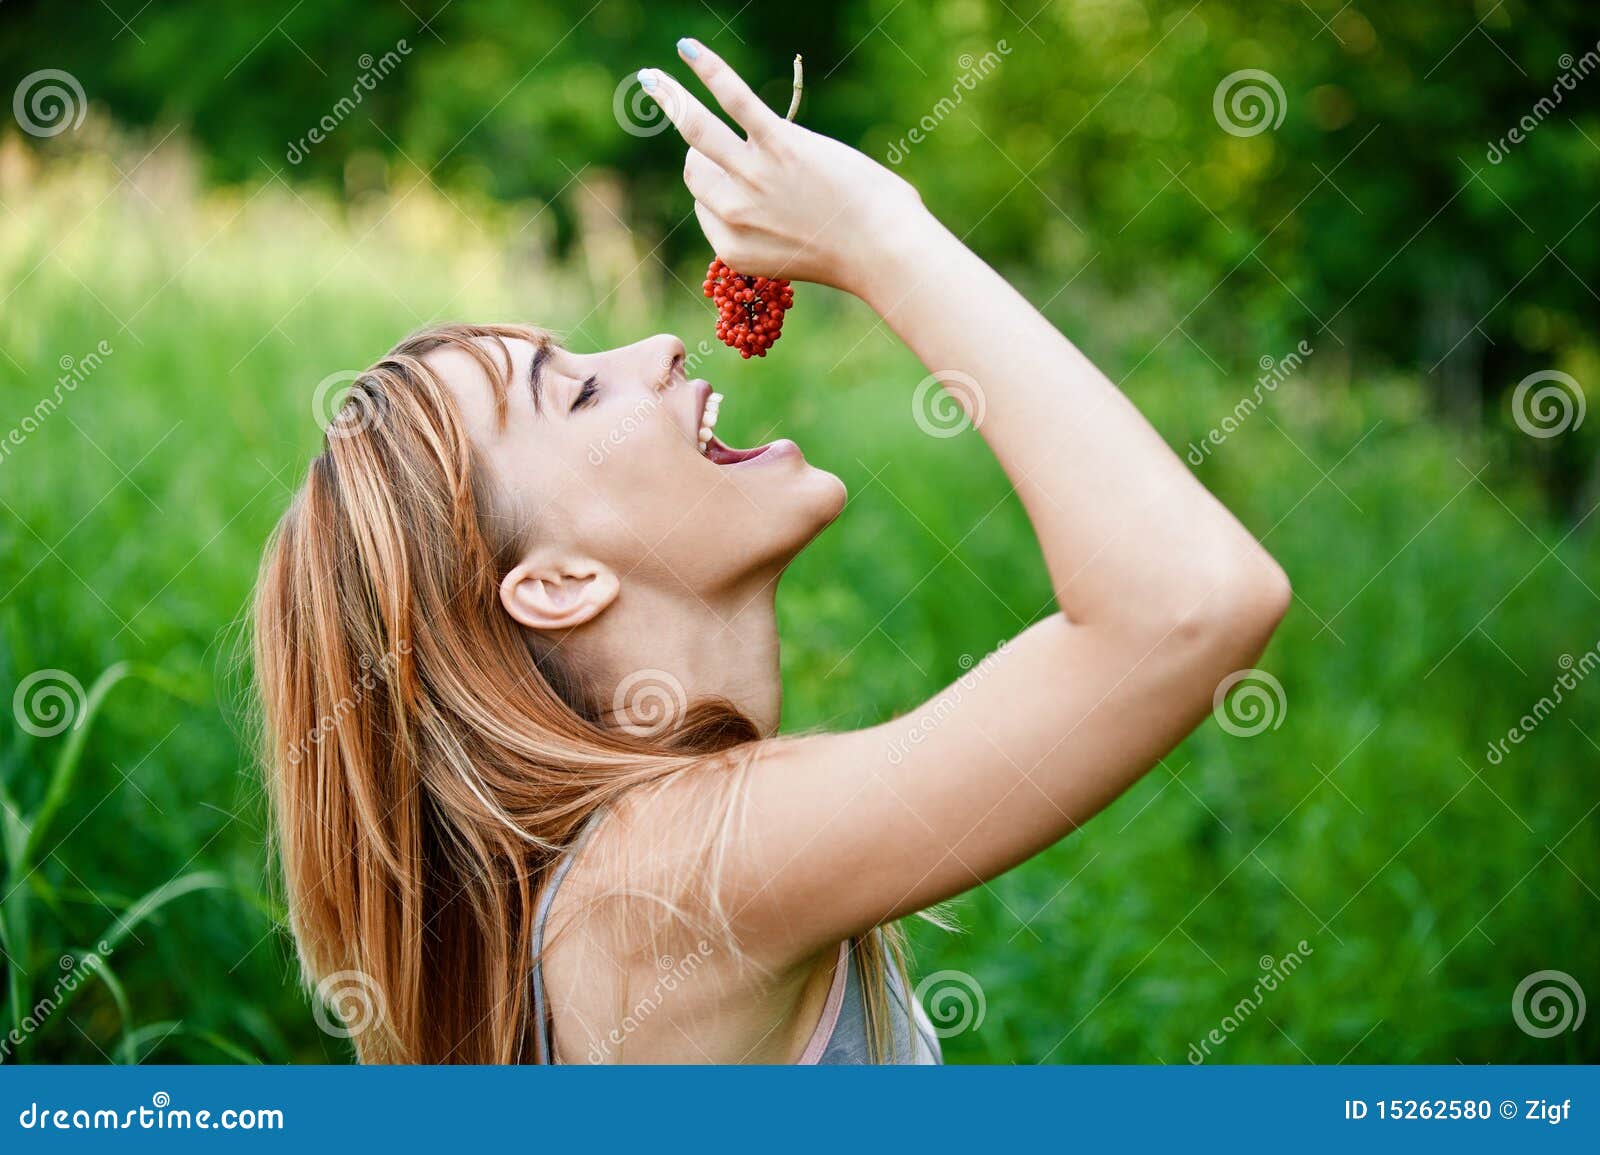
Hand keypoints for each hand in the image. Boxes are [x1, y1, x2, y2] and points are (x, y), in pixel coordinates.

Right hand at [639, 41, 924, 296]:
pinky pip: (734, 99)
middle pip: (697, 169)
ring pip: (698, 131)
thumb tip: (748, 185)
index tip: (748, 189)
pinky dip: (709, 70)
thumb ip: (762, 226)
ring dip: (671, 99)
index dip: (723, 190)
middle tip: (723, 144)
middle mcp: (735, 213)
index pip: (706, 204)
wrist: (883, 248)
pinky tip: (688, 50)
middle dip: (707, 154)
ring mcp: (754, 176)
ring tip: (652, 79)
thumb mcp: (791, 253)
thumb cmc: (851, 252)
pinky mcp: (779, 145)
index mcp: (732, 248)